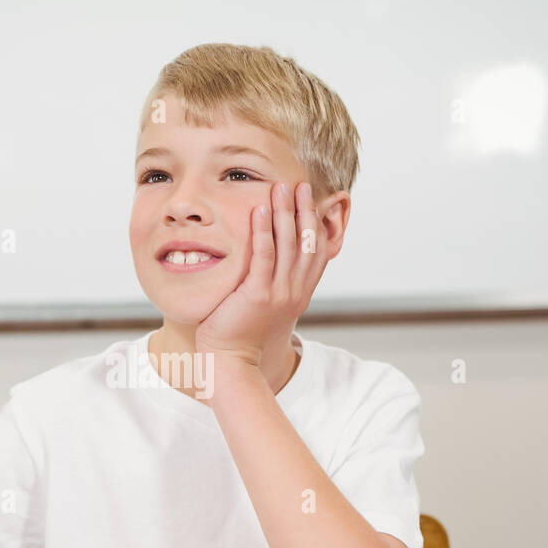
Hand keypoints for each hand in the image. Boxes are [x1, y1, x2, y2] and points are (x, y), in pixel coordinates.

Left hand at [194, 180, 328, 366]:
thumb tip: (267, 264)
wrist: (232, 363)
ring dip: (285, 212)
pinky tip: (260, 211)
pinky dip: (264, 232)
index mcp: (298, 293)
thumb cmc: (241, 335)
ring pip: (287, 244)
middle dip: (304, 210)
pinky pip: (263, 256)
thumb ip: (271, 284)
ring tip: (281, 187)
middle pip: (306, 242)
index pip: (316, 252)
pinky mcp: (258, 294)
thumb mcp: (265, 306)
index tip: (310, 199)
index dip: (315, 223)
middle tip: (299, 184)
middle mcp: (294, 291)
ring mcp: (278, 292)